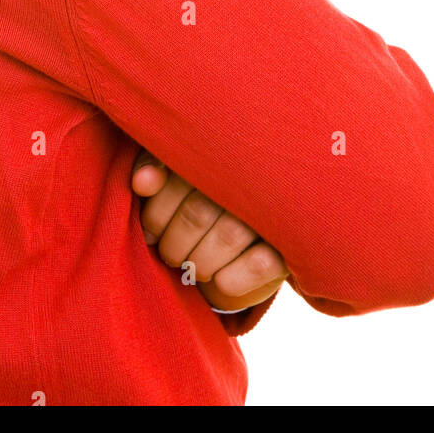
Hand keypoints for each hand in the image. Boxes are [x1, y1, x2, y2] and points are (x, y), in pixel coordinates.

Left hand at [131, 149, 288, 311]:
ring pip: (227, 237)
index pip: (176, 182)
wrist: (267, 206)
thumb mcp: (180, 169)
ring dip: (200, 263)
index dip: (155, 216)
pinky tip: (221, 282)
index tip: (150, 234)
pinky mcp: (292, 245)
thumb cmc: (208, 187)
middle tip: (170, 255)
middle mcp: (251, 173)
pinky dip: (234, 279)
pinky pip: (261, 264)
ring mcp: (274, 208)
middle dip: (174, 245)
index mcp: (218, 150)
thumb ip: (156, 167)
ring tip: (192, 269)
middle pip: (197, 213)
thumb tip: (142, 182)